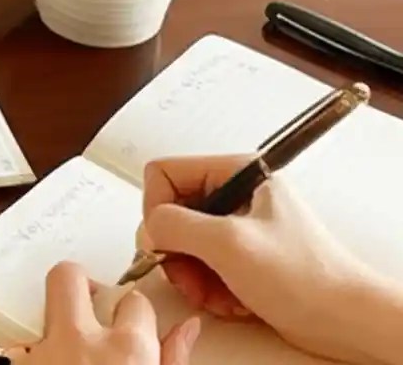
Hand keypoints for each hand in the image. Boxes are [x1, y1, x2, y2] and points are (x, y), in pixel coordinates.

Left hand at [1, 261, 199, 364]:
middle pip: (68, 276)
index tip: (136, 326)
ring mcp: (40, 355)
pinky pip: (28, 347)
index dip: (136, 313)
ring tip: (75, 352)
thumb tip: (186, 329)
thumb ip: (172, 358)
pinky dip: (44, 353)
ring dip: (59, 325)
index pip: (135, 302)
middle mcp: (78, 343)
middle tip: (90, 302)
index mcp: (127, 351)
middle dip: (79, 281)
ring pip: (42, 314)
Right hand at [141, 155, 401, 363]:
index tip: (166, 240)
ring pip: (182, 244)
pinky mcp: (241, 257)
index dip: (157, 209)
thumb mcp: (230, 244)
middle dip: (177, 251)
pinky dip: (209, 289)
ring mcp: (238, 227)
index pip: (165, 174)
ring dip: (192, 276)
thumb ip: (176, 226)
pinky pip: (201, 267)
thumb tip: (146, 230)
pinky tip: (233, 300)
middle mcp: (235, 194)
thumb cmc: (306, 277)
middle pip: (171, 212)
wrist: (345, 319)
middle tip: (191, 275)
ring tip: (216, 293)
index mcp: (238, 172)